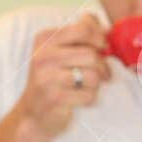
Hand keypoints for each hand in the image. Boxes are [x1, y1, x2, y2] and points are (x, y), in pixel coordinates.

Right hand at [14, 13, 110, 137]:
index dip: (100, 38)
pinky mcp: (55, 98)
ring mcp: (48, 77)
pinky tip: (79, 98)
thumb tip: (108, 29)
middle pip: (91, 55)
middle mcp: (44, 55)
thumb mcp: (58, 51)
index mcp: (45, 38)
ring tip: (88, 86)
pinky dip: (90, 98)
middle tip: (102, 74)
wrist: (33, 113)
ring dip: (96, 84)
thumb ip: (80, 37)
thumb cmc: (52, 80)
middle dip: (102, 66)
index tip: (102, 48)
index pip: (84, 28)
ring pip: (93, 76)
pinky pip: (89, 95)